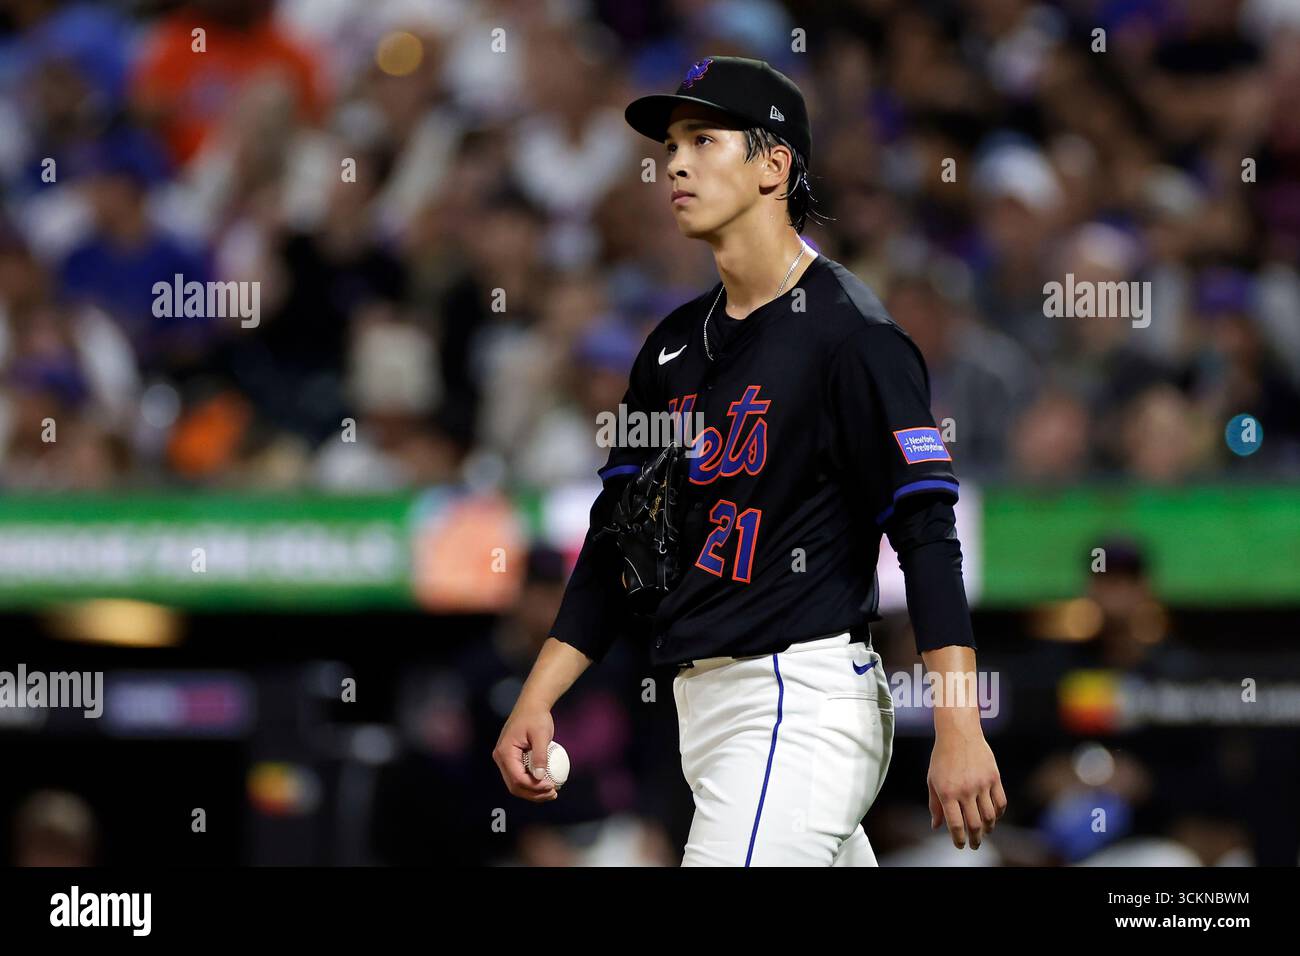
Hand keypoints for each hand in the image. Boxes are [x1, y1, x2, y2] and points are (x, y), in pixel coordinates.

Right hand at [493, 703, 558, 802]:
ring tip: (552, 792)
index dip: (534, 786)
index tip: (551, 786)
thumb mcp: (541, 735)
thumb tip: (540, 778)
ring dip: (533, 792)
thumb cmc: (536, 717)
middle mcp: (500, 758)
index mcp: (504, 752)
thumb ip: (540, 756)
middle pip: (514, 785)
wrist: (531, 705)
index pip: (517, 778)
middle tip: (553, 793)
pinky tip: (547, 784)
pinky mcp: (511, 759)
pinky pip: (519, 776)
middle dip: (534, 794)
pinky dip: (532, 783)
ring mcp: (504, 759)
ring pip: (516, 784)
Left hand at [926, 718, 1006, 848]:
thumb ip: (935, 805)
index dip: (959, 839)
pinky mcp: (994, 777)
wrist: (958, 733)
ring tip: (984, 832)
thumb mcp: (932, 780)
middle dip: (975, 840)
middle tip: (974, 845)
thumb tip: (937, 827)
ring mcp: (982, 784)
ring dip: (988, 829)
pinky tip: (994, 816)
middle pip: (975, 825)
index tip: (960, 845)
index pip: (956, 825)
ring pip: (990, 816)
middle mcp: (966, 790)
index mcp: (948, 792)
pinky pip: (1001, 802)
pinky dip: (999, 813)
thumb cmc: (942, 757)